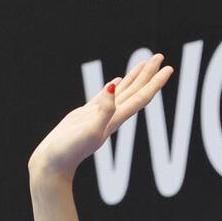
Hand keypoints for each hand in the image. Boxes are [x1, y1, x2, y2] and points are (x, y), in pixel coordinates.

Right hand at [28, 52, 173, 179]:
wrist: (53, 164)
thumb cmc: (69, 150)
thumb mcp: (89, 129)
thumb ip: (103, 110)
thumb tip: (114, 87)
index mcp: (115, 119)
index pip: (141, 97)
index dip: (154, 82)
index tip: (168, 67)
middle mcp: (111, 116)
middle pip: (136, 91)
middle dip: (148, 74)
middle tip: (160, 56)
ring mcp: (99, 115)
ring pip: (122, 92)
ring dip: (134, 78)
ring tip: (144, 64)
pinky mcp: (86, 115)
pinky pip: (104, 97)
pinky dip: (114, 87)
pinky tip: (117, 81)